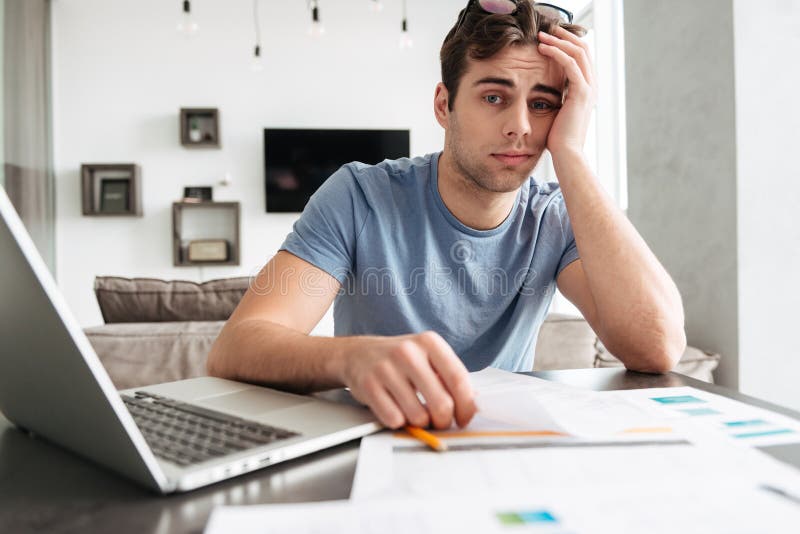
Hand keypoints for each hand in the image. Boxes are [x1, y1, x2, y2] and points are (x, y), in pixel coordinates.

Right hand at [341, 331, 476, 429]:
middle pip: (441, 403)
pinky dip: (399, 422)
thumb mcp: (428, 357)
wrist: (359, 354)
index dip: (466, 406)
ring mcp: (386, 368)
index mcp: (429, 342)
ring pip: (418, 416)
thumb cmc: (400, 360)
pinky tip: (397, 410)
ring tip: (416, 413)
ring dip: (420, 423)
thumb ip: (450, 378)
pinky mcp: (369, 386)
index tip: (465, 418)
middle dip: (444, 421)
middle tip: (440, 422)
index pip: (458, 379)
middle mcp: (408, 352)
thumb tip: (473, 405)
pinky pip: (394, 419)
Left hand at [537, 27, 596, 160]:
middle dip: (565, 36)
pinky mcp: (581, 92)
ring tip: (542, 35)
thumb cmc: (559, 139)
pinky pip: (570, 63)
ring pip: (578, 52)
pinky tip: (542, 48)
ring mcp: (589, 88)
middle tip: (547, 29)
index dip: (567, 44)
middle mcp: (592, 86)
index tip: (549, 38)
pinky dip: (557, 52)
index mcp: (587, 90)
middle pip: (583, 49)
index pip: (582, 57)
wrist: (567, 154)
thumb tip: (545, 96)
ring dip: (559, 40)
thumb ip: (557, 100)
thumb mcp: (558, 113)